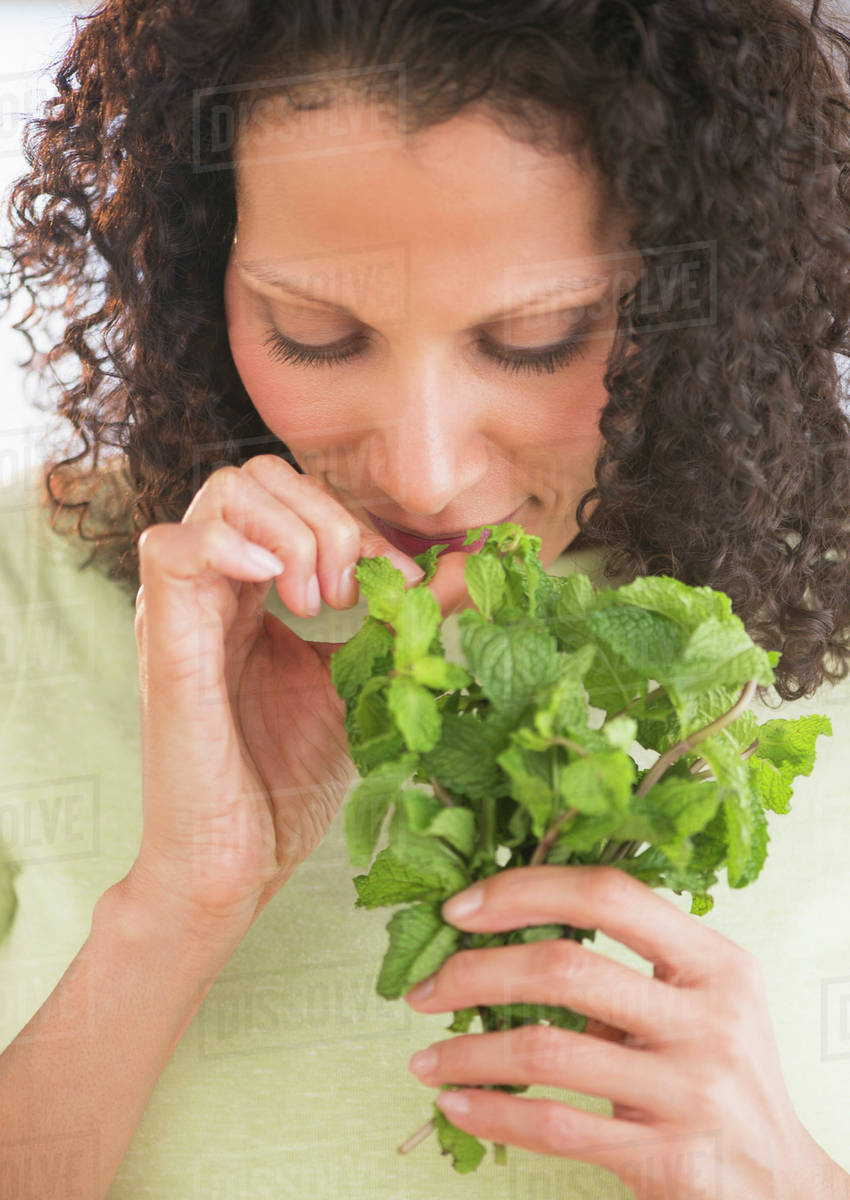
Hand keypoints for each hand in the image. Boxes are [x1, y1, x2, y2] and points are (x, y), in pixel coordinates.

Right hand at [130, 456, 438, 930]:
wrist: (238, 860)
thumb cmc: (288, 780)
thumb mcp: (363, 682)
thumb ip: (404, 620)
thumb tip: (467, 571)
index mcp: (253, 594)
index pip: (296, 500)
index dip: (358, 525)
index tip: (405, 585)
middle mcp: (215, 590)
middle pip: (259, 479)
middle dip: (327, 520)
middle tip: (350, 594)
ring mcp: (184, 610)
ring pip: (222, 496)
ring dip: (294, 535)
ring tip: (317, 605)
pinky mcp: (164, 642)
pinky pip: (171, 548)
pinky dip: (232, 547)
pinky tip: (279, 591)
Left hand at [404, 864, 829, 1198]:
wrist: (780, 1185)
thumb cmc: (720, 1077)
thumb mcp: (700, 1002)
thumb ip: (626, 967)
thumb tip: (504, 932)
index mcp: (715, 961)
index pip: (608, 895)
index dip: (526, 891)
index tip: (460, 908)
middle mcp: (710, 1017)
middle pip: (567, 970)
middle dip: (476, 973)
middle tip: (426, 988)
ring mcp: (692, 1088)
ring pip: (549, 1050)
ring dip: (469, 1052)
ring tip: (427, 1058)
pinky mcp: (668, 1156)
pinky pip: (557, 1126)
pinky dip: (494, 1113)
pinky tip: (458, 1104)